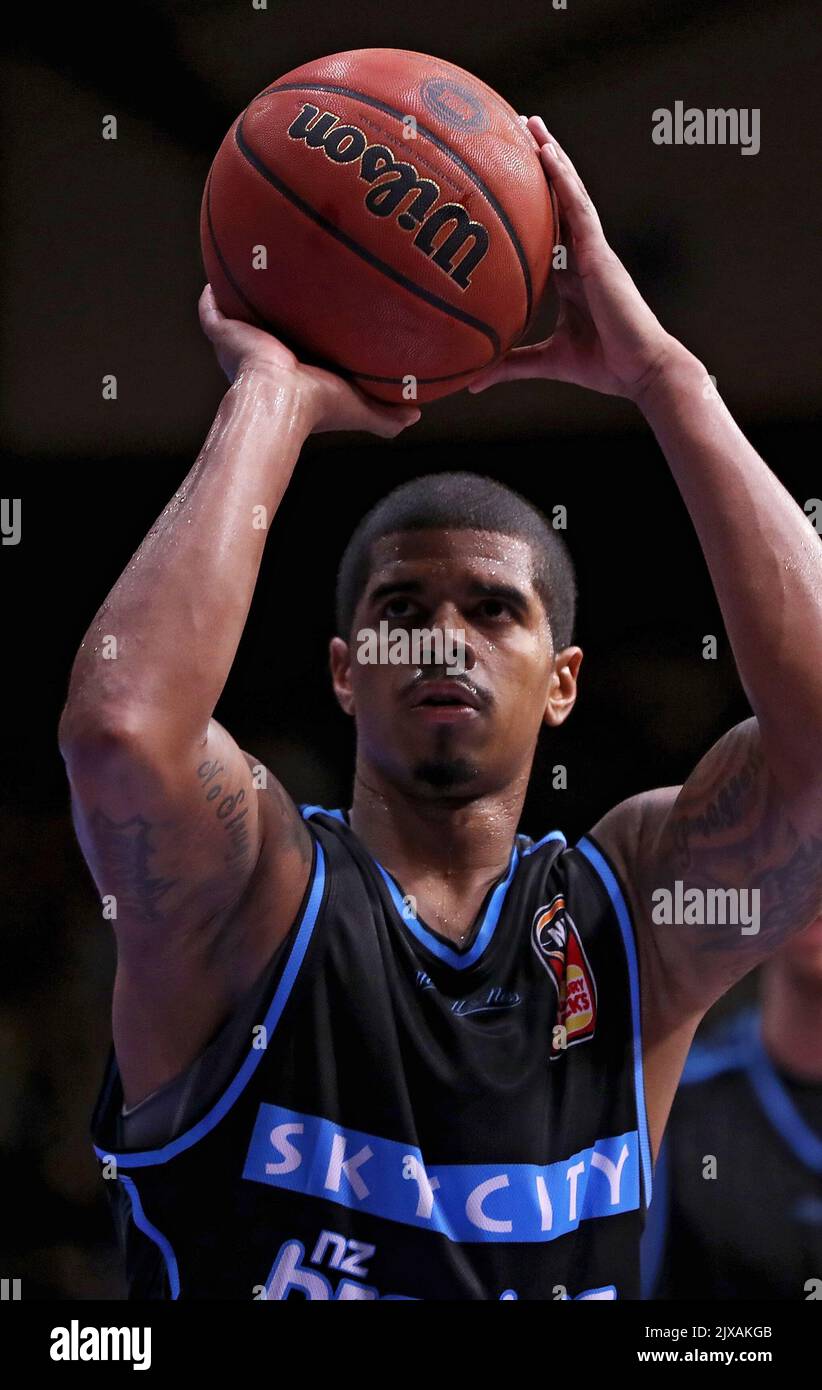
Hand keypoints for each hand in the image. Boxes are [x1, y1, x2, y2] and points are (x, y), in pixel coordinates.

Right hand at [198, 285, 420, 437]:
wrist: (280, 399)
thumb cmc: (317, 406)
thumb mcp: (359, 408)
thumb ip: (386, 414)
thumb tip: (415, 415)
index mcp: (292, 373)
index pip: (301, 349)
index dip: (309, 335)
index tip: (320, 316)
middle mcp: (264, 358)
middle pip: (269, 329)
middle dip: (276, 312)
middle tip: (289, 287)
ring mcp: (241, 345)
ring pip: (240, 317)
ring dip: (245, 298)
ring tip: (254, 267)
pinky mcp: (224, 334)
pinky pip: (212, 311)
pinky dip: (212, 296)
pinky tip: (215, 276)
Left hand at [468, 119, 683, 402]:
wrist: (640, 371)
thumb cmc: (603, 367)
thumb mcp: (546, 362)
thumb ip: (509, 365)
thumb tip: (473, 383)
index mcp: (571, 277)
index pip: (545, 232)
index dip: (529, 206)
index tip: (506, 184)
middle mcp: (581, 256)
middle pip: (556, 202)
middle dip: (538, 168)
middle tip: (514, 133)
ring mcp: (592, 250)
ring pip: (568, 193)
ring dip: (550, 156)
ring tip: (529, 123)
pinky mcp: (599, 252)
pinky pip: (578, 207)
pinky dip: (562, 178)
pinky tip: (546, 150)